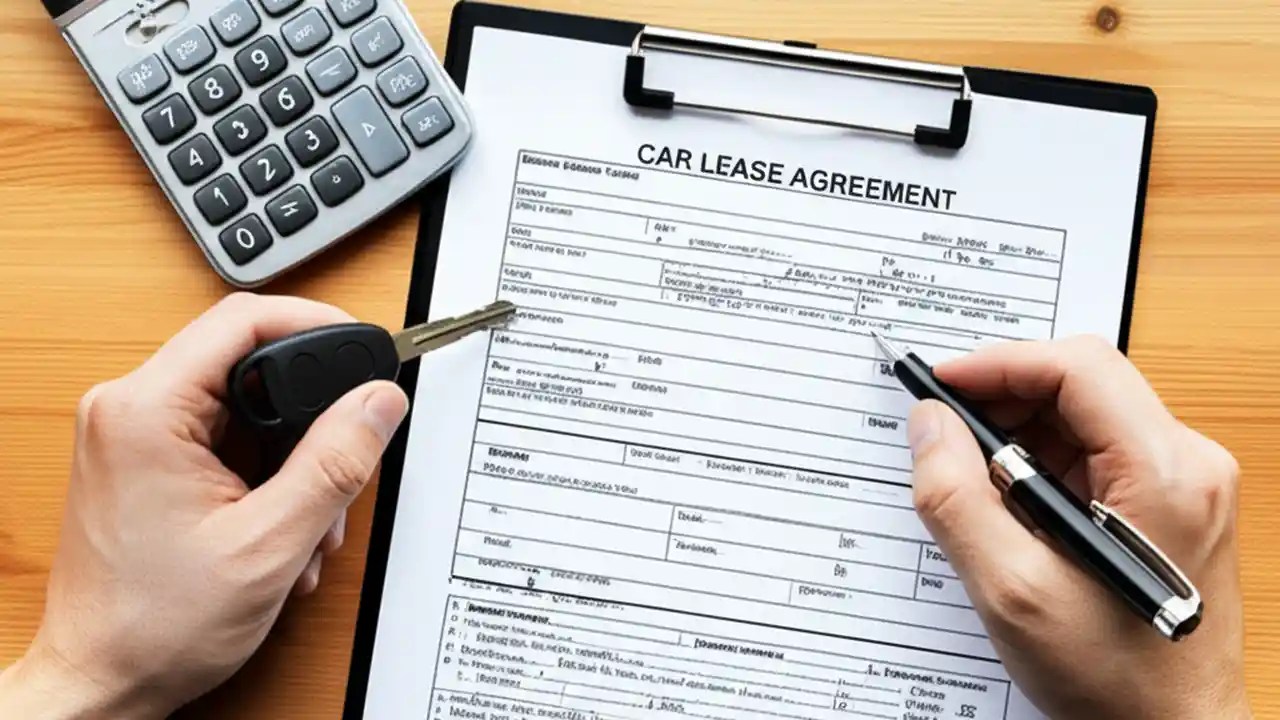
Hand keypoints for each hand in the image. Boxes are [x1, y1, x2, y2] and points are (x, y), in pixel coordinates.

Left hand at [0, 294, 408, 718]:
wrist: (102, 682)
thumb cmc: (153, 625)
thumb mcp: (269, 543)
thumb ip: (334, 463)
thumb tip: (379, 401)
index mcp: (145, 411)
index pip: (243, 321)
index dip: (316, 322)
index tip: (364, 349)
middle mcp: (129, 410)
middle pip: (250, 367)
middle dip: (310, 420)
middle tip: (342, 464)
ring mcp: (134, 435)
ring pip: (246, 410)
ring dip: (293, 461)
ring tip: (307, 523)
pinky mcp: (146, 461)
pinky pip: (226, 442)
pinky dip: (266, 478)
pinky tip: (280, 529)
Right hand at [907, 336, 1248, 719]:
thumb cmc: (1115, 680)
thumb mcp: (1012, 590)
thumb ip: (958, 499)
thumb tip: (929, 426)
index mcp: (1165, 473)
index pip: (1077, 368)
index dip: (999, 364)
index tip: (941, 383)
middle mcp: (1188, 464)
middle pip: (1082, 383)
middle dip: (1004, 397)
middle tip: (945, 431)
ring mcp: (1185, 482)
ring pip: (1085, 416)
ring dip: (1020, 433)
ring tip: (974, 482)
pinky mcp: (1170, 503)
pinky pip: (1096, 452)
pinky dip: (1042, 462)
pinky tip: (1010, 504)